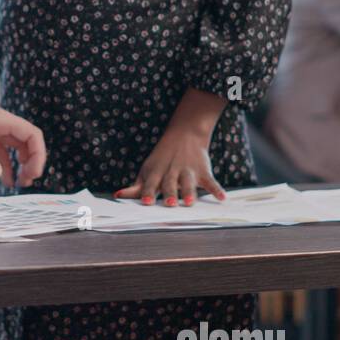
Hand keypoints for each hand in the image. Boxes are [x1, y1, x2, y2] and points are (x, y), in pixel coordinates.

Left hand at [0, 74, 45, 188]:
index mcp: (0, 119)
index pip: (31, 135)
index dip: (38, 154)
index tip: (33, 173)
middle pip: (26, 143)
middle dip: (31, 162)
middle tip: (26, 182)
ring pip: (13, 149)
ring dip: (19, 165)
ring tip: (19, 184)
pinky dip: (2, 166)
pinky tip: (2, 179)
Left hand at [114, 88, 227, 206]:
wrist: (184, 135)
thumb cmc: (161, 159)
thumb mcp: (148, 170)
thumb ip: (136, 186)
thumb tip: (117, 196)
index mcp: (156, 172)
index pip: (150, 183)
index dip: (147, 192)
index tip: (146, 202)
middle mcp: (171, 172)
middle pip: (170, 184)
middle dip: (170, 193)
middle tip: (170, 204)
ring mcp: (188, 171)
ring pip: (189, 182)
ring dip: (190, 191)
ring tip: (190, 202)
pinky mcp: (203, 172)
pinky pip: (211, 181)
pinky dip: (217, 190)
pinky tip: (222, 199)